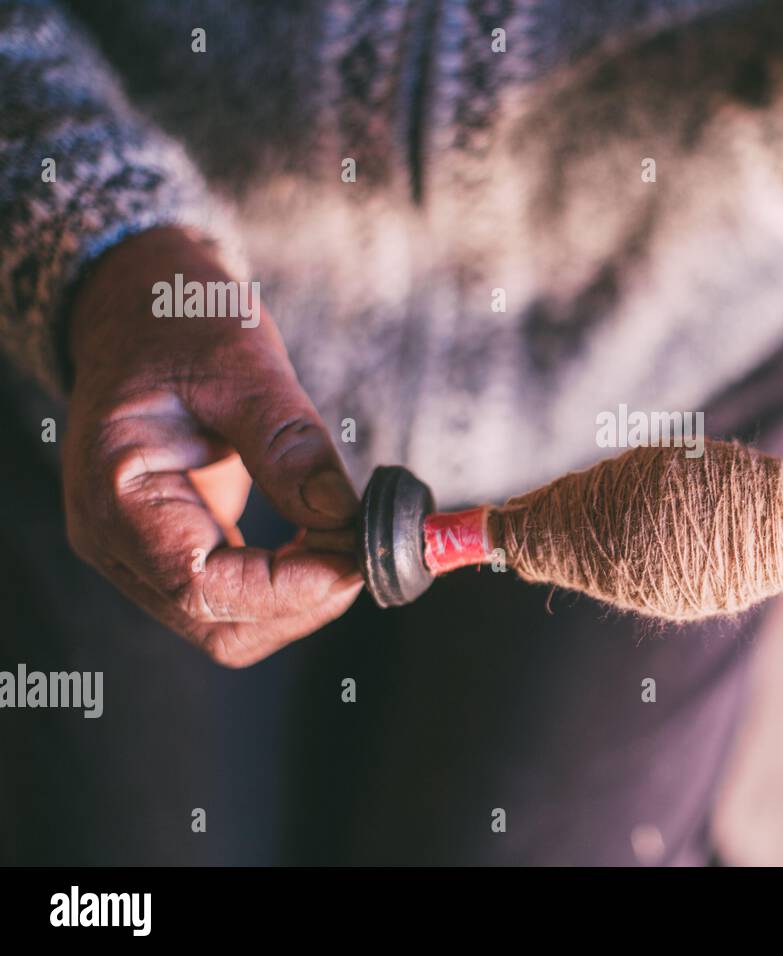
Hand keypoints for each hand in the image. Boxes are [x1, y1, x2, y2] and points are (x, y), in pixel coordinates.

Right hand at [64, 227, 361, 665]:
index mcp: (117, 492)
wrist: (140, 311)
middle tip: (362, 548)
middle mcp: (114, 539)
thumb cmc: (182, 327)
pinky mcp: (170, 550)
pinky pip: (231, 599)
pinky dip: (285, 585)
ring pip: (227, 626)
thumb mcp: (243, 365)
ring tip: (345, 537)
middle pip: (216, 626)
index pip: (201, 587)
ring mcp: (137, 552)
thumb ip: (288, 442)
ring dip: (298, 599)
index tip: (356, 554)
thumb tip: (338, 513)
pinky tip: (321, 542)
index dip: (287, 589)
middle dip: (300, 602)